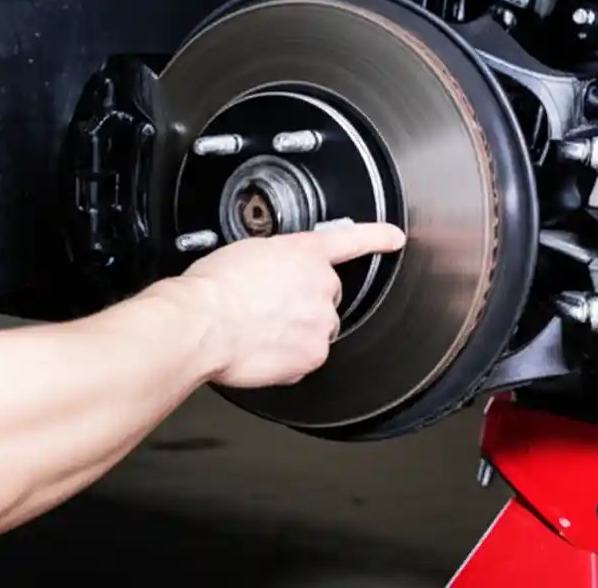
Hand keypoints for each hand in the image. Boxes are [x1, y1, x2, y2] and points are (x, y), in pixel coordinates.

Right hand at [179, 223, 406, 388]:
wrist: (202, 323)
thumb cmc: (213, 288)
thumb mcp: (247, 253)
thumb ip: (276, 260)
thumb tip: (277, 274)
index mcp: (305, 253)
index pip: (351, 240)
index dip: (377, 238)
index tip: (395, 238)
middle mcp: (321, 285)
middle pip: (326, 296)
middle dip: (304, 302)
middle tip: (269, 309)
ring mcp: (321, 323)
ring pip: (317, 329)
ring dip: (297, 330)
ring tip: (260, 330)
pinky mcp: (312, 355)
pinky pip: (305, 358)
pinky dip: (287, 358)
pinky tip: (262, 349)